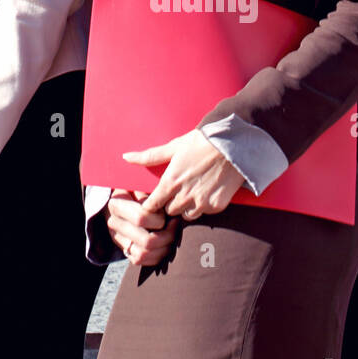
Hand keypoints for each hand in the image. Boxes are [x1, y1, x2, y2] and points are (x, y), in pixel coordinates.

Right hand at [104, 190, 177, 266]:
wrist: (120, 200)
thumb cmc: (135, 189)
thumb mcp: (140, 184)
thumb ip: (150, 191)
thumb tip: (167, 198)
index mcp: (116, 205)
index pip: (141, 218)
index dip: (159, 218)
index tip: (168, 213)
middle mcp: (114, 224)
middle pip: (146, 241)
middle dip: (167, 236)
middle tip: (175, 226)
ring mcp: (118, 239)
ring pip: (143, 255)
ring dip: (163, 248)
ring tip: (171, 236)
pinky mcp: (124, 250)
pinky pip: (140, 261)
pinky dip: (156, 256)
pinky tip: (164, 245)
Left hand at [125, 129, 246, 221]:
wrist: (232, 145)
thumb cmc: (200, 143)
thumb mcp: (173, 147)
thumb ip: (149, 156)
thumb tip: (126, 156)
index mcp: (170, 182)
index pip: (152, 205)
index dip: (151, 205)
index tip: (154, 202)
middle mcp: (184, 196)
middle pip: (169, 211)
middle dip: (170, 204)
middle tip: (177, 192)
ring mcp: (201, 203)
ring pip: (187, 215)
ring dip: (187, 207)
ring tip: (192, 191)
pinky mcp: (216, 206)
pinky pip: (205, 213)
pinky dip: (204, 206)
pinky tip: (207, 191)